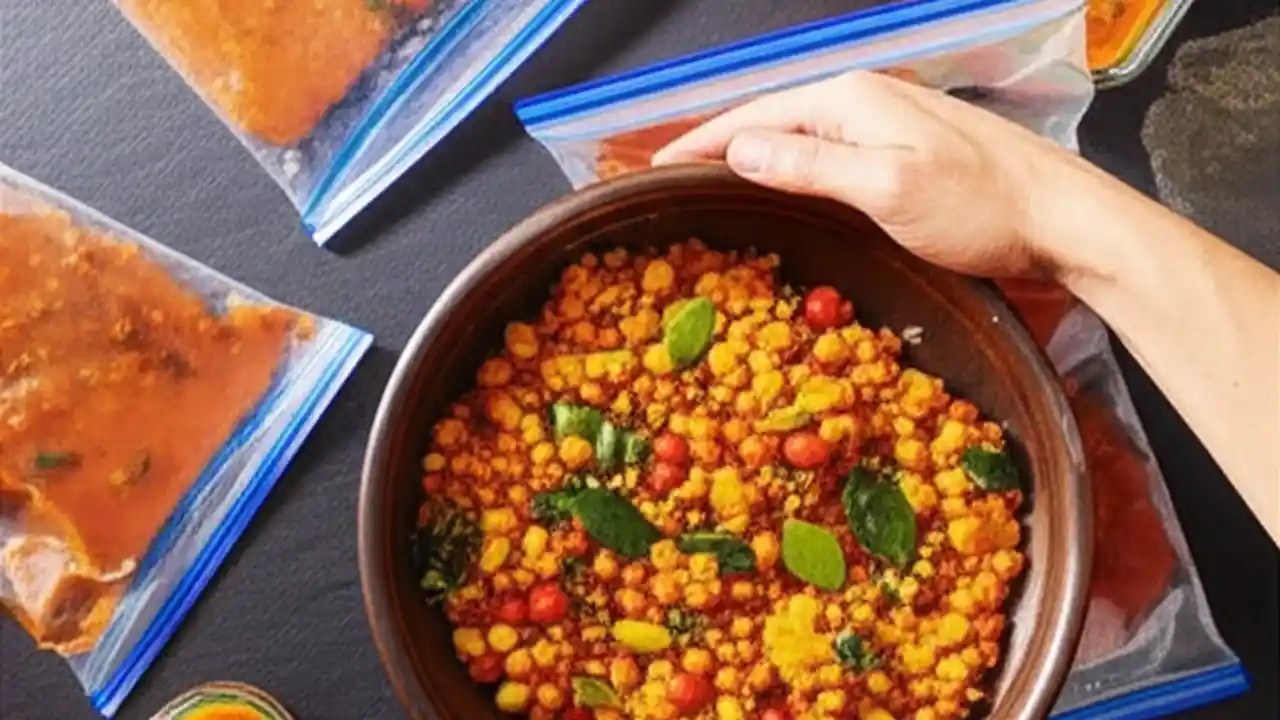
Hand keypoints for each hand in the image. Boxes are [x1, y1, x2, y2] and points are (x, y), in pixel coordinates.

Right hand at [653, 71, 1093, 279]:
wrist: (1061, 217)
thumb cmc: (981, 206)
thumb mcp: (890, 187)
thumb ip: (812, 164)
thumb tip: (739, 148)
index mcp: (851, 99)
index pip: (754, 113)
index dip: (700, 141)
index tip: (654, 168)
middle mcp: (864, 99)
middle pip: (772, 118)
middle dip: (719, 145)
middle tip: (674, 182)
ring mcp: (887, 122)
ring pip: (800, 135)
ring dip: (754, 156)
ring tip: (714, 188)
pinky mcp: (904, 149)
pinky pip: (827, 151)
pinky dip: (791, 167)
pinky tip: (784, 190)